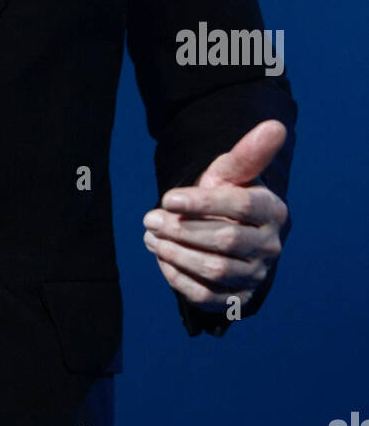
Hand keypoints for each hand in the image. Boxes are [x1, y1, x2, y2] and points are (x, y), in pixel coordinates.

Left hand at [142, 119, 288, 313]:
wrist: (226, 231)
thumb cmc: (226, 195)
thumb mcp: (231, 172)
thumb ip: (248, 152)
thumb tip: (275, 125)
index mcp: (272, 210)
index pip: (240, 205)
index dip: (202, 201)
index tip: (167, 197)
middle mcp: (271, 246)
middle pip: (225, 240)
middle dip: (182, 229)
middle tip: (150, 218)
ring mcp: (256, 276)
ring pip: (216, 269)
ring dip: (177, 254)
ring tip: (151, 237)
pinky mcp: (239, 300)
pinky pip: (209, 297)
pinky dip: (180, 280)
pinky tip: (162, 260)